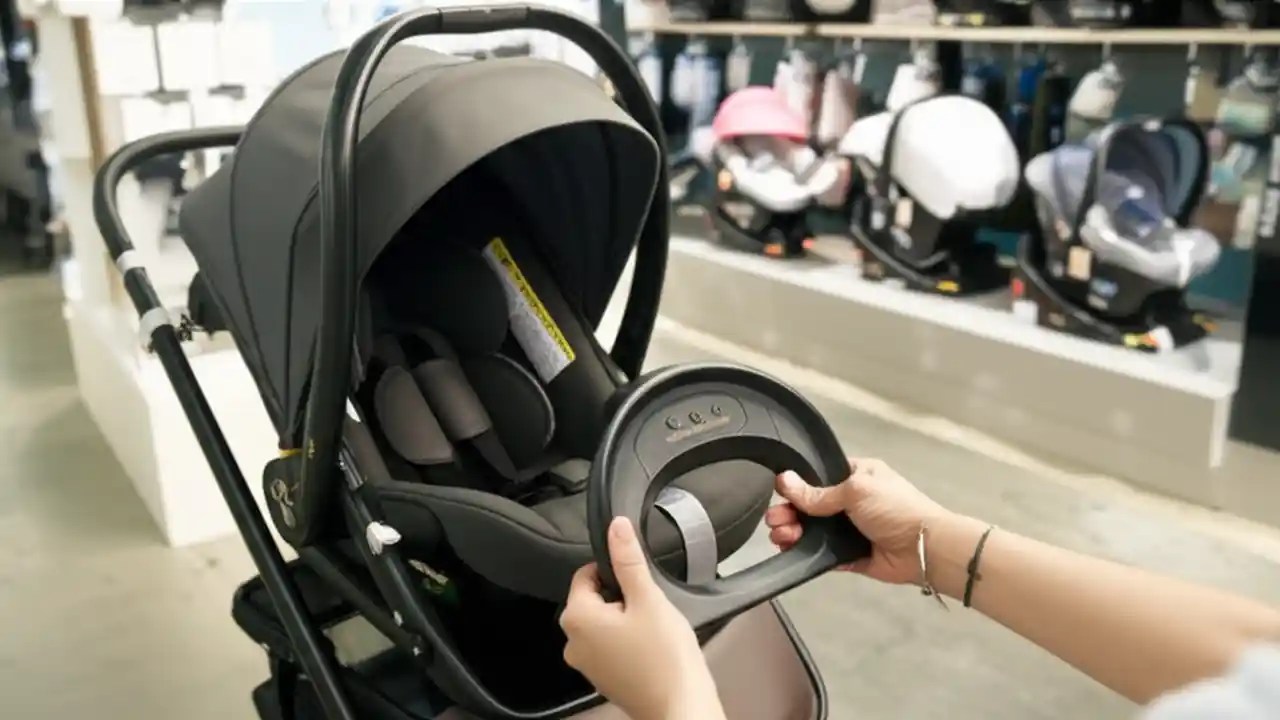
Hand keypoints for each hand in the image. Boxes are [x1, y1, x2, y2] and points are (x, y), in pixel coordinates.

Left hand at [560, 517, 724, 719]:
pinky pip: (609, 647)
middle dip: (620, 596)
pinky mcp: (602, 678)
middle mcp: (572, 642)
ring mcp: (585, 664)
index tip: (637, 583)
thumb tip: (615, 526)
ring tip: (652, 630)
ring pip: (603, 623)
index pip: (585, 575)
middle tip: (649, 608)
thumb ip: (628, 559)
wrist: (679, 706)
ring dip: (624, 619)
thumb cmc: (664, 656)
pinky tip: (650, 648)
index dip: (613, 572)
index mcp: (576, 618)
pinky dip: (627, 642)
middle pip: (593, 599)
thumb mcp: (648, 598)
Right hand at [765, 457, 950, 585]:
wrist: (924, 548)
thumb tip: (784, 481)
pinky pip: (822, 553)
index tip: (780, 494)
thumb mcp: (855, 490)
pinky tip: (789, 549)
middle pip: (810, 506)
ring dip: (793, 532)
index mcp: (857, 476)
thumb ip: (817, 492)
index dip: (798, 485)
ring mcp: (851, 529)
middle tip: (774, 520)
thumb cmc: (897, 509)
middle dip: (789, 512)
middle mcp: (852, 501)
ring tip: (780, 536)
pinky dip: (806, 552)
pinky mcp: (850, 555)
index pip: (819, 477)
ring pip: (813, 530)